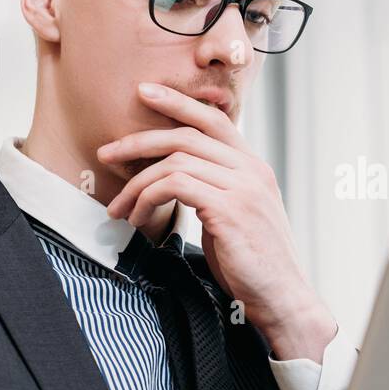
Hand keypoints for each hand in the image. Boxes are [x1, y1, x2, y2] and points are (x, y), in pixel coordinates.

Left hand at [98, 82, 336, 361]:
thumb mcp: (236, 216)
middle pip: (187, 135)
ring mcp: (243, 188)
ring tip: (120, 208)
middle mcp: (252, 170)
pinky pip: (175, 185)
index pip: (214, 120)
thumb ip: (216, 191)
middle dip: (139, 140)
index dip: (178, 102)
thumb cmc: (253, 263)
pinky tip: (138, 217)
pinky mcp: (229, 209)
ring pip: (175, 162)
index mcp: (255, 167)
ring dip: (137, 184)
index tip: (144, 92)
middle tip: (106, 153)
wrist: (282, 296)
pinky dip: (147, 198)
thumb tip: (176, 181)